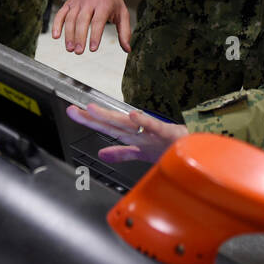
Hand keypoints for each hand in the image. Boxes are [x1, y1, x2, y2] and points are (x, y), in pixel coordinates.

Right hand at [51, 0, 130, 53]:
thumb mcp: (122, 12)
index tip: (93, 48)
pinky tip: (56, 36)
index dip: (95, 35)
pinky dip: (56, 25)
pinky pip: (60, 14)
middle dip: (80, 37)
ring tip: (70, 48)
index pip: (98, 21)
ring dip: (68, 34)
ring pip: (70, 19)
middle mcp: (89, 3)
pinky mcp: (69, 3)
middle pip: (82, 21)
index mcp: (103, 5)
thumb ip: (124, 32)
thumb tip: (127, 49)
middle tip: (79, 51)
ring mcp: (77, 3)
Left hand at [66, 103, 185, 163]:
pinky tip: (134, 116)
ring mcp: (151, 132)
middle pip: (111, 123)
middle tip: (72, 110)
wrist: (192, 149)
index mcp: (132, 135)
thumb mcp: (141, 153)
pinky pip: (154, 127)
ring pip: (127, 124)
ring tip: (92, 109)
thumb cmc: (167, 148)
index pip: (106, 127)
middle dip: (92, 117)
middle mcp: (138, 131)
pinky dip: (144, 122)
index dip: (89, 120)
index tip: (72, 112)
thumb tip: (101, 154)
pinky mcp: (167, 133)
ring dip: (110, 117)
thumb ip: (121, 153)